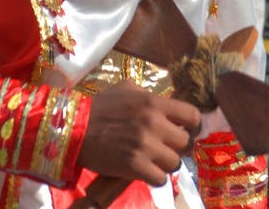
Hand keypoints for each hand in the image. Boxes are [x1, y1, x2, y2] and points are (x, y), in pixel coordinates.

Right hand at [77, 81, 200, 187]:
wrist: (75, 126)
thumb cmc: (101, 105)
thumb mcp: (126, 89)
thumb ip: (149, 96)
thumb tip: (168, 104)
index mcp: (153, 102)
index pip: (192, 115)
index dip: (192, 125)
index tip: (186, 130)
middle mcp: (153, 123)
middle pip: (186, 142)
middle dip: (178, 147)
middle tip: (166, 147)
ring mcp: (145, 146)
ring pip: (175, 163)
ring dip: (165, 164)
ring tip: (153, 160)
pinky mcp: (135, 166)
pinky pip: (160, 179)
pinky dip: (154, 177)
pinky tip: (144, 170)